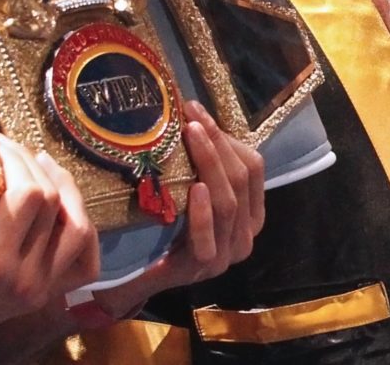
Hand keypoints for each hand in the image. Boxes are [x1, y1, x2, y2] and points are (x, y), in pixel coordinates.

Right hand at [0, 134, 99, 339]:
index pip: (27, 197)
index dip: (16, 161)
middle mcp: (28, 277)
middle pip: (52, 204)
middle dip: (34, 166)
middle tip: (14, 149)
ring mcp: (45, 287)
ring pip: (80, 227)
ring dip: (66, 190)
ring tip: (44, 166)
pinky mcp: (50, 294)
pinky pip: (86, 258)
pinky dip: (82, 227)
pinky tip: (66, 206)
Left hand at [124, 102, 265, 293]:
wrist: (136, 279)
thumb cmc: (165, 232)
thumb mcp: (192, 197)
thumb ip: (204, 170)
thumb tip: (193, 116)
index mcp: (252, 214)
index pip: (254, 168)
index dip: (228, 137)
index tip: (196, 111)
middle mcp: (247, 234)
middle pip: (241, 181)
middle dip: (217, 144)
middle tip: (190, 118)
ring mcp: (227, 253)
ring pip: (228, 203)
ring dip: (210, 165)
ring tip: (190, 137)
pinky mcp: (202, 268)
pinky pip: (208, 235)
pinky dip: (203, 211)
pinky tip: (195, 188)